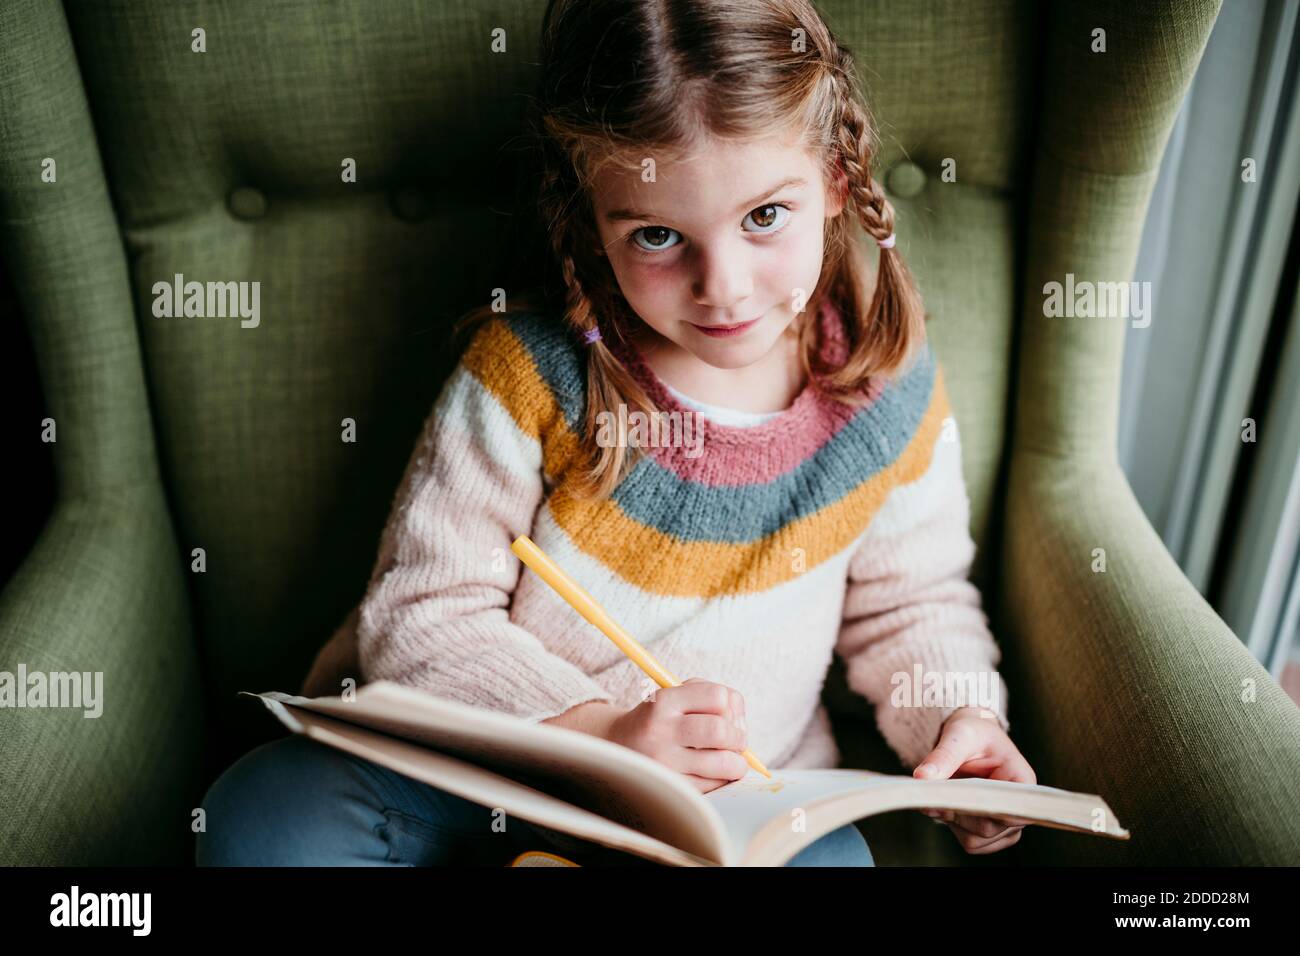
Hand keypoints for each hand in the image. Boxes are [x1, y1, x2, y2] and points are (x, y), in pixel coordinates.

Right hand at [606, 677, 748, 794]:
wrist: (619, 747)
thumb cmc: (661, 718)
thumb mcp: (676, 694)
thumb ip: (712, 696)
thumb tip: (742, 723)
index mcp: (664, 700)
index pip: (718, 697)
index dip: (731, 706)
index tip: (727, 715)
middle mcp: (661, 730)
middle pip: (721, 731)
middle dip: (739, 737)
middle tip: (736, 741)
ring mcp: (664, 762)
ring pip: (723, 763)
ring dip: (737, 763)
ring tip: (731, 760)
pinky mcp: (670, 787)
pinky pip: (714, 785)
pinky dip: (723, 779)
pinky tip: (714, 772)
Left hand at [913, 705, 1036, 853]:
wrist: (970, 738)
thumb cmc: (972, 732)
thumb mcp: (959, 735)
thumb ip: (943, 756)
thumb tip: (922, 778)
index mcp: (1023, 782)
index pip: (1009, 811)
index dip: (978, 809)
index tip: (950, 797)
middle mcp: (1018, 807)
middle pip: (987, 828)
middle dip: (955, 813)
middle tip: (933, 793)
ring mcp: (1006, 824)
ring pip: (977, 841)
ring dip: (952, 821)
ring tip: (943, 794)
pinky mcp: (990, 831)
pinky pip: (971, 843)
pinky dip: (952, 827)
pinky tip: (947, 805)